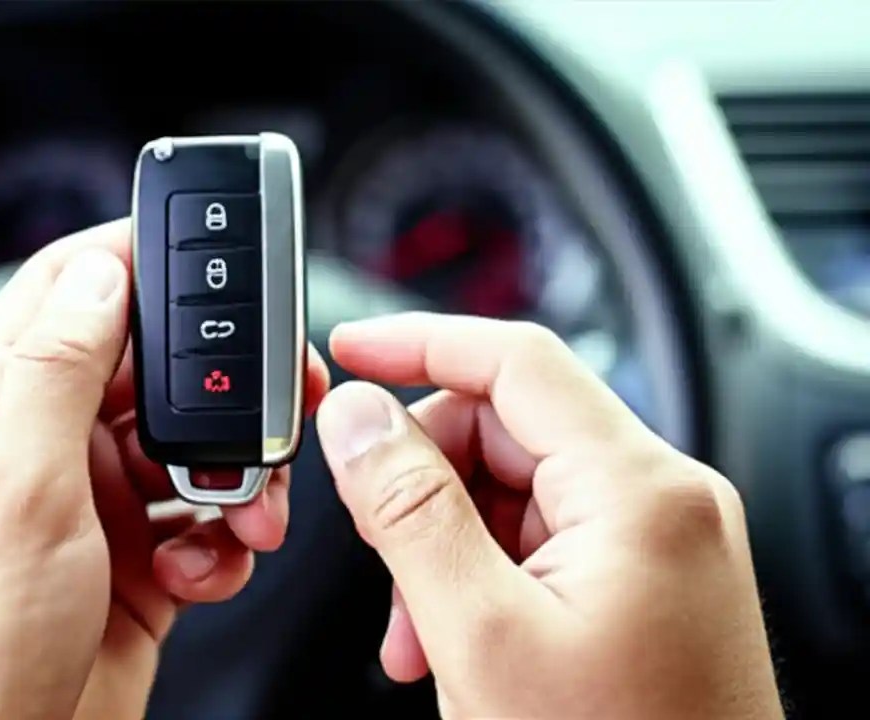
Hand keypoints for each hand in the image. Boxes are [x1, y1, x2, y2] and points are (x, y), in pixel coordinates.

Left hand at [0, 219, 328, 719]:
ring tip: (247, 509)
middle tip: (274, 394)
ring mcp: (90, 511)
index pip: (62, 294)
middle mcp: (40, 451)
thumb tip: (100, 272)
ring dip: (233, 475)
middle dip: (215, 385)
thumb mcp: (18, 485)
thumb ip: (61, 371)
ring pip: (189, 450)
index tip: (203, 248)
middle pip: (148, 372)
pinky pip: (203, 525)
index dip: (130, 259)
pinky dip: (222, 541)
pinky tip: (204, 567)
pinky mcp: (135, 568)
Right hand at [315, 313, 782, 718]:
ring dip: (443, 543)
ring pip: (511, 488)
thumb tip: (358, 416)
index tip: (348, 348)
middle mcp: (663, 502)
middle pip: (506, 427)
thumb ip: (409, 510)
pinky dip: (479, 575)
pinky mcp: (644, 583)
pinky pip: (538, 540)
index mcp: (640, 491)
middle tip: (378, 548)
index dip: (418, 343)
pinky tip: (453, 637)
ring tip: (420, 628)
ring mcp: (658, 543)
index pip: (515, 361)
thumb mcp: (479, 635)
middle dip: (424, 481)